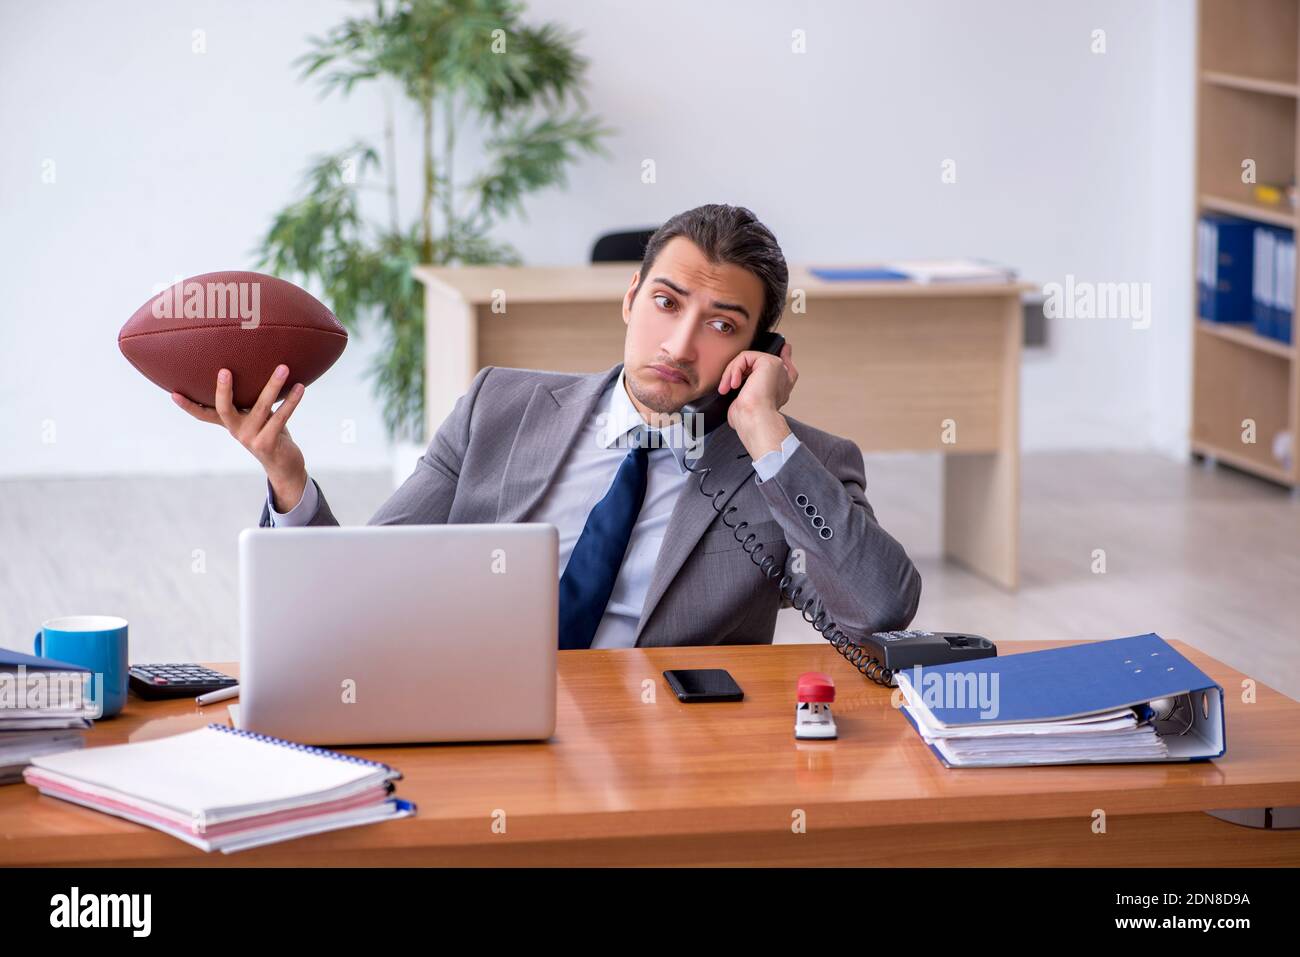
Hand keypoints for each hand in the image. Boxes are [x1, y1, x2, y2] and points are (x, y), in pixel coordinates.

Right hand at [171, 365, 308, 510]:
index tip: (173, 393)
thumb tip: (256, 366)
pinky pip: (280, 418)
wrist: (285, 466)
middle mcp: (237, 431)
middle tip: (224, 371)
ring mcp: (251, 438)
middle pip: (223, 409)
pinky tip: (300, 387)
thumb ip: (251, 399)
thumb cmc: (271, 433)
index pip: (204, 415)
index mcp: (230, 423)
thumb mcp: (257, 416)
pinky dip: (291, 402)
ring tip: (283, 368)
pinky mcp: (268, 444)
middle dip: (222, 390)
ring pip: (261, 407)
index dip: (189, 406)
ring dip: (273, 386)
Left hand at [719, 341, 797, 457]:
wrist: (756, 420)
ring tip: (726, 388)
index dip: (785, 355)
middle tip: (726, 385)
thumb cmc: (751, 418)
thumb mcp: (746, 403)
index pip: (787, 365)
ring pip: (747, 359)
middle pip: (757, 361)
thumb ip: (746, 390)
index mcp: (783, 387)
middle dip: (737, 369)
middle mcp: (784, 376)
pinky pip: (744, 357)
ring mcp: (778, 368)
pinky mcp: (769, 362)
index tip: (785, 348)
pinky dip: (734, 369)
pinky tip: (733, 384)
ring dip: (731, 373)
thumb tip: (736, 383)